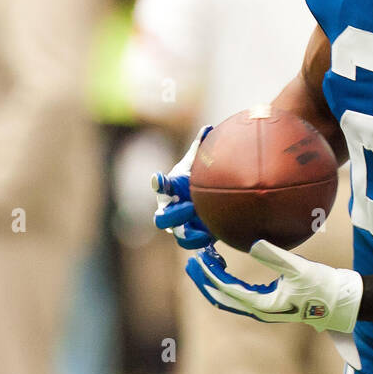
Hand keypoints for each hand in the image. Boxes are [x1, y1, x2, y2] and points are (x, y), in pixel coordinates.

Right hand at [151, 125, 213, 249]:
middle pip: (161, 219)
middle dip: (174, 214)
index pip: (160, 185)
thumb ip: (201, 147)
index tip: (158, 177)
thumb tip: (209, 128)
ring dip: (189, 234)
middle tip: (190, 207)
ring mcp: (180, 227)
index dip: (158, 182)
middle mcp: (169, 210)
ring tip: (205, 230)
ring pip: (177, 236)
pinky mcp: (193, 237)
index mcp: (170, 190)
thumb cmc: (196, 180)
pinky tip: (214, 240)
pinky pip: (193, 245)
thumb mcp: (198, 164)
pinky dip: (201, 244)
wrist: (206, 200)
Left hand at [185, 241, 361, 333]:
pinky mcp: (266, 302)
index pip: (227, 289)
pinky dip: (226, 280)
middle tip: (191, 261)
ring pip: (228, 296)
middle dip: (204, 280)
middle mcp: (259, 310)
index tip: (199, 258)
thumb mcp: (299, 268)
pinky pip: (238, 293)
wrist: (338, 301)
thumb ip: (275, 256)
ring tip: (204, 260)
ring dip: (214, 280)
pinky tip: (224, 264)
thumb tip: (253, 243)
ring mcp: (262, 307)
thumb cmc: (321, 285)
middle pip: (221, 297)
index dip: (210, 274)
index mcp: (263, 305)